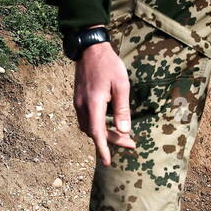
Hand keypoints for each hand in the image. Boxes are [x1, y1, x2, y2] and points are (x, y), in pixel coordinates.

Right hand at [74, 27, 136, 166]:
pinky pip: (87, 120)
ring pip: (89, 127)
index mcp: (94, 103)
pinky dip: (97, 126)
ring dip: (104, 134)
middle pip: (94, 132)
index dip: (103, 149)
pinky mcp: (79, 100)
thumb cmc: (108, 64)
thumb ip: (122, 109)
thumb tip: (124, 130)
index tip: (108, 162)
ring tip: (121, 135)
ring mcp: (78, 103)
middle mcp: (82, 106)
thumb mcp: (121, 85)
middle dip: (111, 141)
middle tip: (131, 144)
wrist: (89, 48)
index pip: (97, 132)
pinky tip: (108, 124)